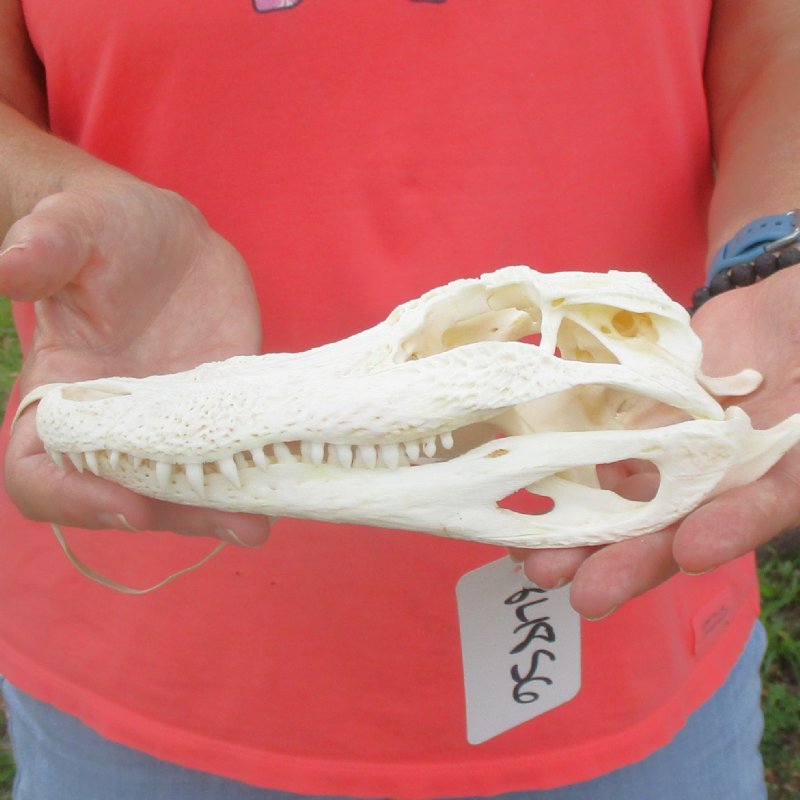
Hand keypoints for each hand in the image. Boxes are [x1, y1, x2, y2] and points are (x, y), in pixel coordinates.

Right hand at [1, 177, 271, 545]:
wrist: (167, 236)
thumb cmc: (104, 228)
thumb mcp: (74, 226)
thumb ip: (44, 249)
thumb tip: (6, 268)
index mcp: (59, 394)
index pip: (38, 470)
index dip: (72, 500)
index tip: (128, 505)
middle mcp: (113, 423)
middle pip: (126, 494)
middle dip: (174, 516)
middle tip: (233, 524)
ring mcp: (172, 423)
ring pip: (185, 486)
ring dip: (219, 509)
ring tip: (260, 523)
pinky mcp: (220, 411)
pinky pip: (231, 455)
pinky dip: (253, 474)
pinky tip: (285, 481)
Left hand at [517, 268, 799, 618]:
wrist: (777, 306)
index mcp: (779, 470)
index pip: (762, 506)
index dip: (729, 530)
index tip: (692, 550)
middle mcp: (722, 472)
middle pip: (677, 521)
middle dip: (630, 558)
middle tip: (584, 594)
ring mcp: (673, 445)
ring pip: (626, 494)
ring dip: (582, 528)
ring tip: (536, 560)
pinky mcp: (636, 417)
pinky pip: (599, 441)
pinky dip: (563, 465)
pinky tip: (523, 486)